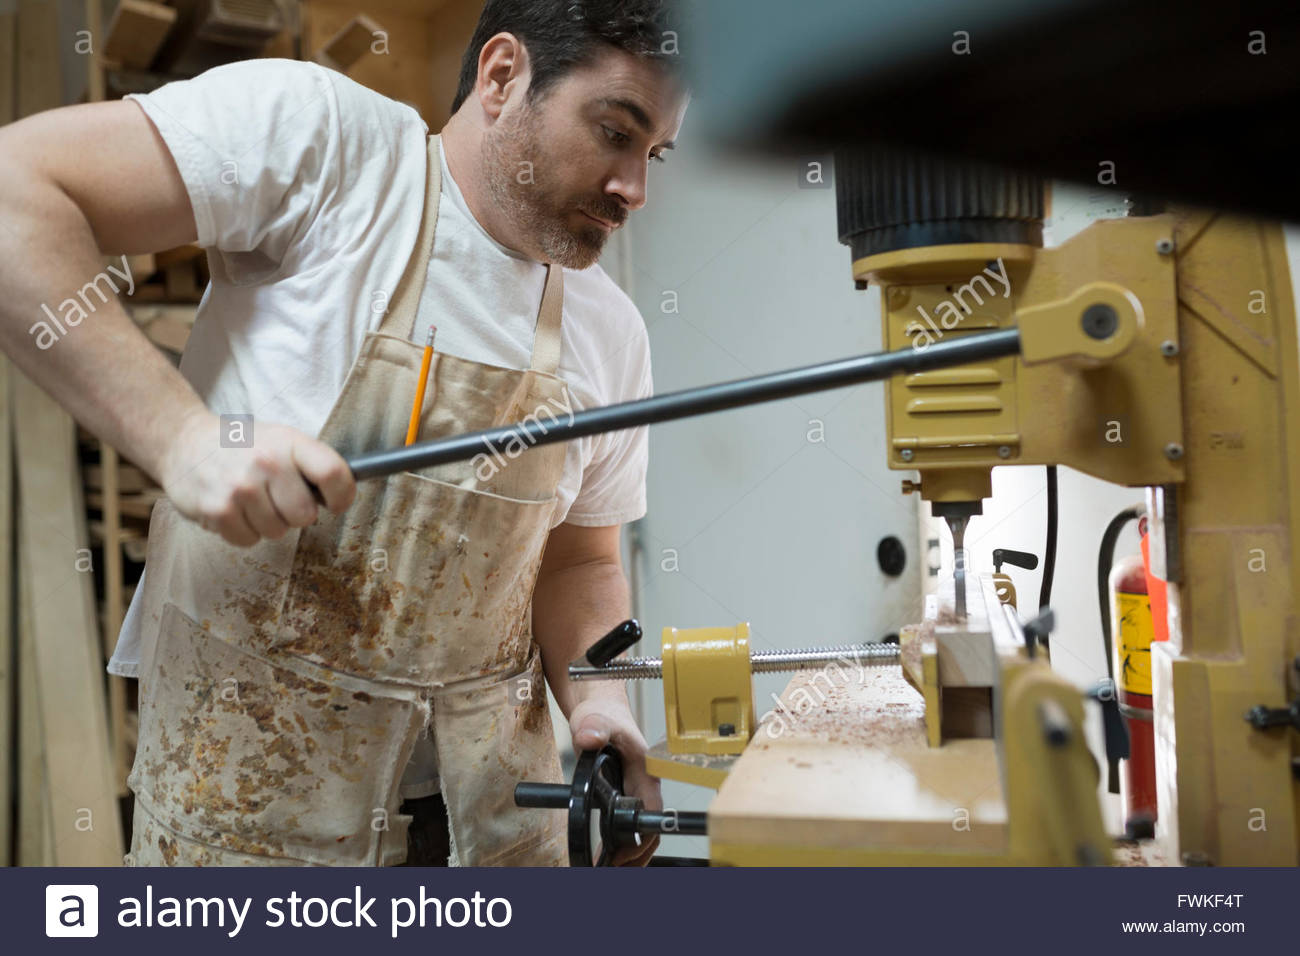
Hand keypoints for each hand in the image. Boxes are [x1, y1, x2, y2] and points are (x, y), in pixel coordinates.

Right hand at [158, 410, 355, 546]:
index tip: (336, 502)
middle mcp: (266, 463)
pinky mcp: (218, 510)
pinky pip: (249, 540)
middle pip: (305, 515)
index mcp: (289, 442)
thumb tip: (342, 494)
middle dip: (295, 513)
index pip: (332, 473)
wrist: (184, 442)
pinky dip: (244, 531)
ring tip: (251, 500)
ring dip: (267, 523)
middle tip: (277, 498)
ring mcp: (240, 488)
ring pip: (277, 531)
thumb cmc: (242, 446)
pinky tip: (234, 509)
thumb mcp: (281, 440)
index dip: (342, 495)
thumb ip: (310, 464)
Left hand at [568, 693, 661, 865]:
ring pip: (644, 829)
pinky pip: (633, 823)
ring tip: (611, 868)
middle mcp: (648, 783)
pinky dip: (625, 841)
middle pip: (651, 829)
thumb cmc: (603, 713)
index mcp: (647, 770)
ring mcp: (640, 789)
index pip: (651, 814)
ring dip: (632, 852)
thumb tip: (589, 737)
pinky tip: (610, 853)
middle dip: (636, 855)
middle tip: (612, 870)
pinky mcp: (630, 792)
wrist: (602, 707)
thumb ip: (593, 726)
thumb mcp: (595, 718)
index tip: (619, 855)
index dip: (638, 840)